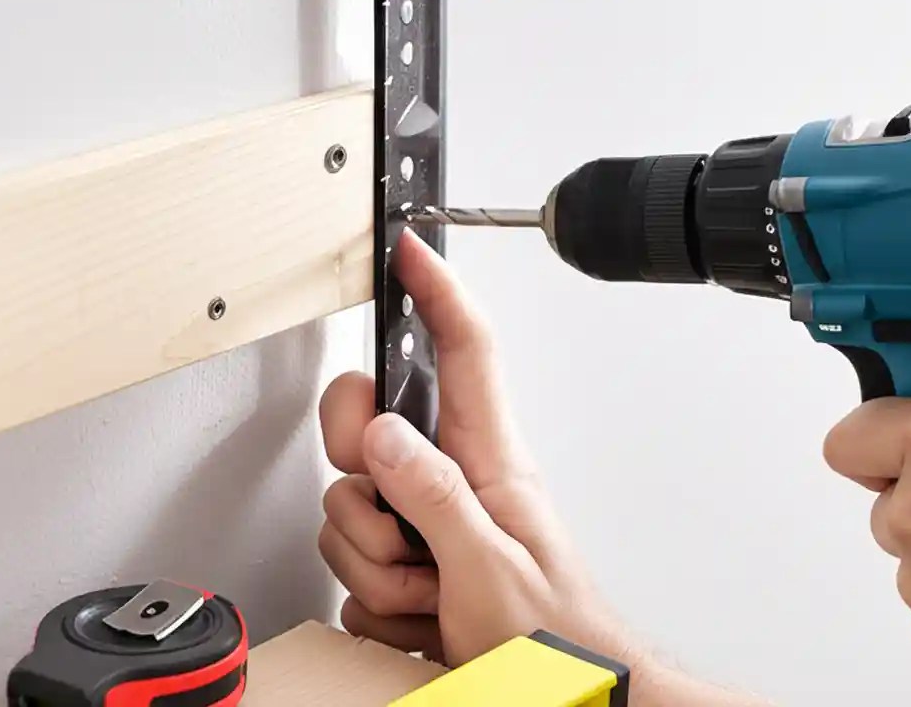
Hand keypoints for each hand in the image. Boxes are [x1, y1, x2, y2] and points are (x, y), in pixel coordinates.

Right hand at [316, 229, 634, 668]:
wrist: (565, 694)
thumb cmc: (554, 634)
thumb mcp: (491, 565)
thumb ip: (434, 496)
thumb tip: (383, 435)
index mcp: (489, 459)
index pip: (463, 352)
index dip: (438, 291)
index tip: (411, 247)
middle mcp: (451, 481)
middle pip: (365, 430)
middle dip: (360, 481)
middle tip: (398, 530)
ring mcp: (424, 525)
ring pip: (346, 509)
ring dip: (380, 570)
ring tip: (434, 595)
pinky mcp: (403, 566)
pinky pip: (349, 571)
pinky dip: (378, 605)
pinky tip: (423, 616)